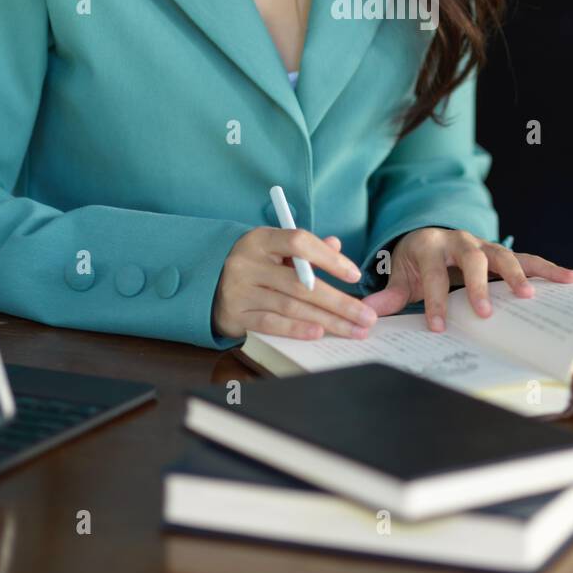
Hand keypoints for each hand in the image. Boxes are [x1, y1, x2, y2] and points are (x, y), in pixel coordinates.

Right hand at [213, 228, 378, 340]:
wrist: (207, 284)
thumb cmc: (254, 264)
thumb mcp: (274, 249)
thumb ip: (305, 248)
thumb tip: (336, 245)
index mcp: (260, 239)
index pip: (298, 242)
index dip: (329, 258)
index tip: (354, 275)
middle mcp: (247, 263)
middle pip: (300, 283)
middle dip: (339, 302)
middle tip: (366, 316)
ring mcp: (239, 290)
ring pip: (291, 306)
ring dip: (327, 320)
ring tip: (352, 329)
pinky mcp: (235, 316)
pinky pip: (271, 323)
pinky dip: (296, 328)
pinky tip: (319, 333)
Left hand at [361, 227, 572, 332]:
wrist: (428, 235)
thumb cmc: (416, 262)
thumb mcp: (400, 276)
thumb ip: (388, 296)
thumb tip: (367, 315)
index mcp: (429, 246)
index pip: (433, 274)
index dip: (435, 300)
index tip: (439, 326)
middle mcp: (458, 240)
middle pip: (472, 259)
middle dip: (478, 285)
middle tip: (485, 312)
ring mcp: (482, 244)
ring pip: (502, 255)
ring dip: (518, 275)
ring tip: (531, 296)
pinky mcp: (500, 252)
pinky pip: (527, 258)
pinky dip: (547, 268)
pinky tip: (569, 279)